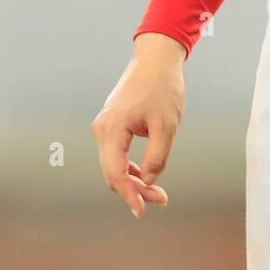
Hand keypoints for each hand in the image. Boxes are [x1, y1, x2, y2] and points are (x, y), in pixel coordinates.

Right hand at [92, 35, 185, 219]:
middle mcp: (103, 129)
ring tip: (158, 191)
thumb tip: (148, 180)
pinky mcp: (112, 124)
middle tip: (162, 199)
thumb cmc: (162, 87)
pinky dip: (130, 167)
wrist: (156, 58)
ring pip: (114, 165)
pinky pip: (116, 154)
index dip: (129, 195)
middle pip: (112, 173)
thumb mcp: (167, 124)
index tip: (142, 211)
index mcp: (112, 129)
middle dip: (135, 190)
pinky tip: (146, 175)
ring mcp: (106, 127)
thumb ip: (157, 155)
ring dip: (133, 180)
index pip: (115, 173)